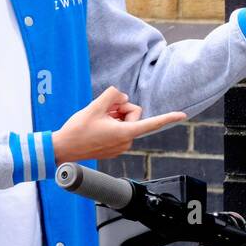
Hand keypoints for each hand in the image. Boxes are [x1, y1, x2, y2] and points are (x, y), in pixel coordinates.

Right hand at [53, 86, 186, 161]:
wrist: (62, 149)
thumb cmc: (77, 130)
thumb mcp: (94, 107)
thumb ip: (113, 95)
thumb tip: (123, 96)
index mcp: (125, 133)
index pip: (152, 123)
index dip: (168, 117)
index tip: (183, 115)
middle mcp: (126, 142)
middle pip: (134, 115)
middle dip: (122, 108)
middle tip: (105, 109)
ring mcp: (120, 147)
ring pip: (126, 122)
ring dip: (114, 116)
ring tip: (98, 119)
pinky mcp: (114, 149)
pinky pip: (119, 130)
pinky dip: (111, 124)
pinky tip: (97, 126)